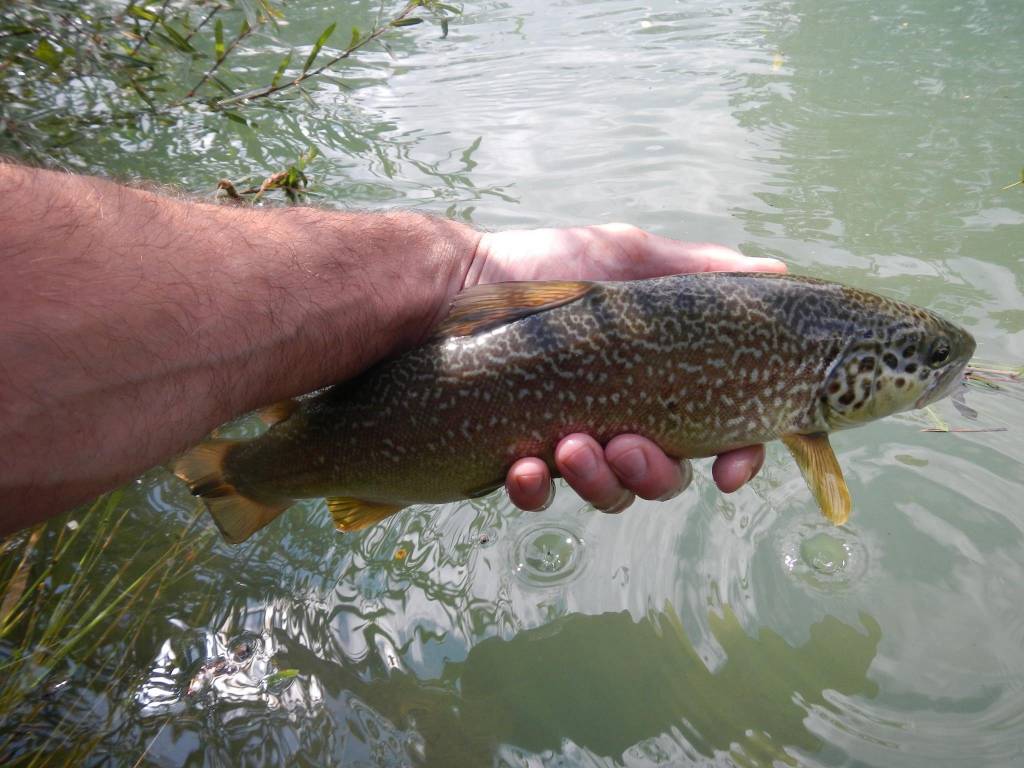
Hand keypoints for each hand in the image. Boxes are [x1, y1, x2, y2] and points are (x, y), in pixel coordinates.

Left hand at [466, 223, 785, 512]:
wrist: (451, 287)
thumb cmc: (541, 269)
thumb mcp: (623, 257)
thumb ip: (698, 271)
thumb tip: (773, 272)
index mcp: (657, 379)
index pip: (717, 432)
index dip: (736, 456)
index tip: (730, 470)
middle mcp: (622, 415)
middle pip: (666, 475)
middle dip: (655, 471)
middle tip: (625, 443)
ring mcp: (571, 440)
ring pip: (610, 493)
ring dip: (600, 482)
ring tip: (570, 446)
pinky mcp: (518, 458)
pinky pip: (539, 494)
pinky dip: (535, 489)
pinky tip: (523, 469)